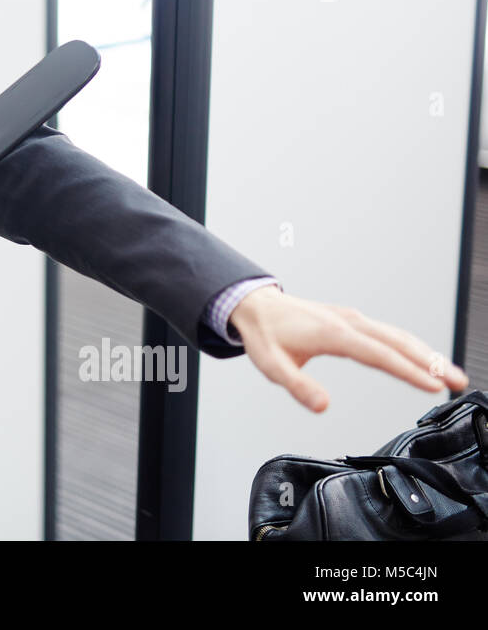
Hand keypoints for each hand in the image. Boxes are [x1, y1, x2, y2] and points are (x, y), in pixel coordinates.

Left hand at [229, 285, 469, 412]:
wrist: (255, 306)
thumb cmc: (264, 335)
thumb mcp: (272, 366)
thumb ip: (297, 387)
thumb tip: (323, 406)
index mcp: (333, 334)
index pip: (379, 355)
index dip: (408, 371)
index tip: (433, 386)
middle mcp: (348, 322)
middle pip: (398, 342)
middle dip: (431, 362)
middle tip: (458, 381)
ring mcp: (352, 319)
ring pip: (397, 335)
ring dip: (426, 353)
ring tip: (451, 374)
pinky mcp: (352, 321)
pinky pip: (388, 333)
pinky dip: (411, 346)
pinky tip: (423, 358)